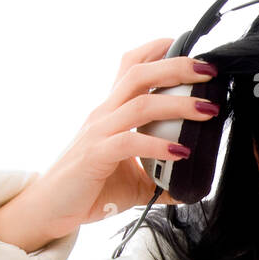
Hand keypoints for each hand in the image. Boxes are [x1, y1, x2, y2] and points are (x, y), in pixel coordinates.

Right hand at [0, 38, 220, 250]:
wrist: (49, 212)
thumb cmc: (89, 190)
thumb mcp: (133, 180)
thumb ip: (160, 177)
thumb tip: (189, 186)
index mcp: (112, 111)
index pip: (131, 66)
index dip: (157, 50)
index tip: (189, 46)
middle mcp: (104, 114)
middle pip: (139, 75)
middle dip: (176, 67)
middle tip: (209, 70)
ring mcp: (97, 133)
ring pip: (139, 105)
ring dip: (178, 104)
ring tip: (207, 110)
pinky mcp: (94, 157)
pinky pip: (128, 142)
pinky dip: (158, 146)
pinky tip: (182, 152)